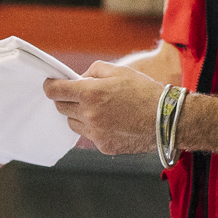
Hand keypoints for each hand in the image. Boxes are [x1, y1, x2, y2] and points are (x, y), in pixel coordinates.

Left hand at [43, 61, 161, 154]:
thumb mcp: (118, 71)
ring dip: (79, 115)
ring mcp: (96, 134)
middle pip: (61, 108)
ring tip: (99, 109)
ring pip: (73, 123)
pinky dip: (94, 129)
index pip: (54, 91)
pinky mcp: (104, 147)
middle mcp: (89, 115)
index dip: (50, 86)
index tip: (51, 85)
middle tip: (79, 95)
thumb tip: (78, 78)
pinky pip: (89, 136)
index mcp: (90, 93)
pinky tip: (111, 122)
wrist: (167, 118)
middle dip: (66, 99)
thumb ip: (93, 72)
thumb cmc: (145, 92)